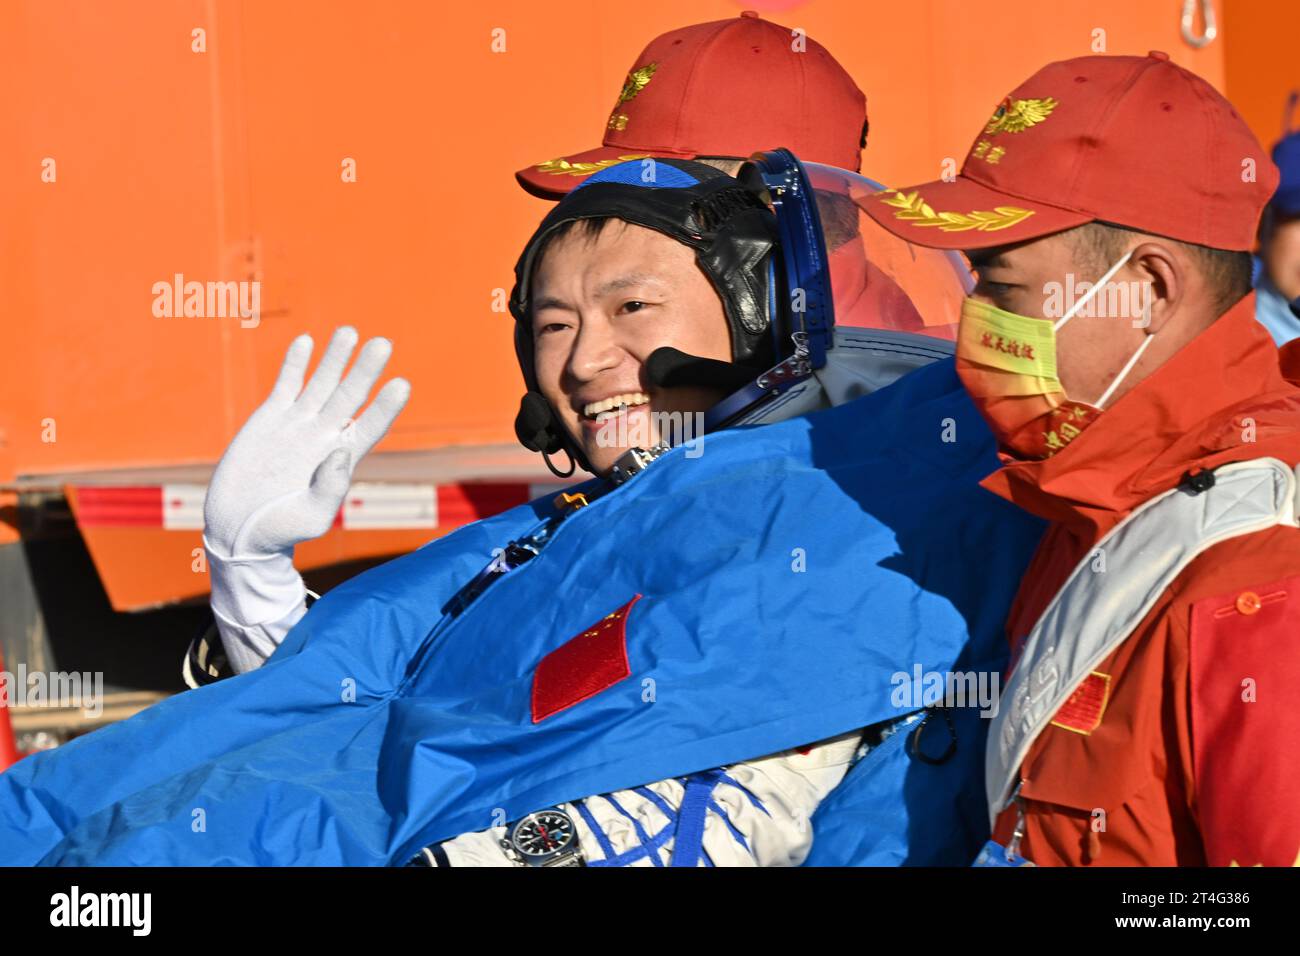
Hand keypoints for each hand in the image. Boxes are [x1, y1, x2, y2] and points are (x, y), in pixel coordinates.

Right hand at [203, 326, 410, 557]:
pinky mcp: (270, 418)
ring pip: (321, 383)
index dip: (385, 407)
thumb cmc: (281, 530)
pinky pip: (286, 385)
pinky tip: (307, 341)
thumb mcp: (310, 517)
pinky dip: (295, 364)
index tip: (401, 385)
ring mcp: (299, 424)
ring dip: (335, 358)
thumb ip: (330, 489)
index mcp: (341, 460)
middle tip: (383, 344)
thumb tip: (341, 453)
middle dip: (365, 370)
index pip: (371, 427)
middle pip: (350, 396)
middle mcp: (325, 436)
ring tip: (350, 331)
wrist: (240, 527)